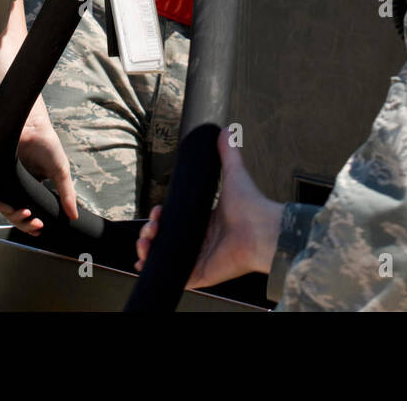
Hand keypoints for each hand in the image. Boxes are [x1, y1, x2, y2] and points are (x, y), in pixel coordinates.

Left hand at [0, 98, 78, 235]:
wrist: (34, 126)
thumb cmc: (47, 145)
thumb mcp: (61, 172)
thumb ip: (67, 194)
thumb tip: (74, 217)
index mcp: (30, 188)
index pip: (28, 212)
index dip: (32, 224)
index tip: (41, 229)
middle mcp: (15, 187)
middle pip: (15, 214)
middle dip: (25, 224)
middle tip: (38, 225)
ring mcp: (4, 181)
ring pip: (5, 208)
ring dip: (16, 217)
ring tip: (30, 216)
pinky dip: (5, 204)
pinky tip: (19, 207)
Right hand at [134, 130, 282, 288]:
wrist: (263, 230)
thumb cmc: (252, 206)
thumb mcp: (234, 175)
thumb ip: (228, 154)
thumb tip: (227, 130)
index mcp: (207, 223)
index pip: (177, 222)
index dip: (162, 218)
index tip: (157, 211)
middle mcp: (202, 241)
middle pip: (167, 240)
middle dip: (150, 233)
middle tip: (150, 226)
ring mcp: (199, 259)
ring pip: (165, 257)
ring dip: (148, 250)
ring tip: (145, 240)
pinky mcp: (199, 274)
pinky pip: (174, 277)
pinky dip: (157, 270)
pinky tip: (144, 262)